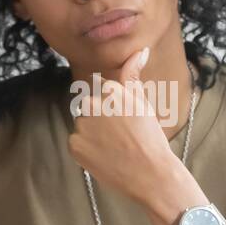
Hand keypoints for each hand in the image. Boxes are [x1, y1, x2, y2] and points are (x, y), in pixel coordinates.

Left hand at [67, 46, 182, 207]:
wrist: (150, 174)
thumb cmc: (150, 137)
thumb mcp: (142, 102)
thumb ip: (133, 75)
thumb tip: (139, 51)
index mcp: (110, 90)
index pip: (104, 96)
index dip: (116, 112)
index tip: (127, 124)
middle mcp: (92, 104)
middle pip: (90, 109)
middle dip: (101, 120)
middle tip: (121, 137)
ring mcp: (82, 125)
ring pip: (83, 126)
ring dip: (93, 135)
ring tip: (114, 148)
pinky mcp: (75, 145)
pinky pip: (77, 143)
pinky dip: (87, 150)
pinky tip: (105, 156)